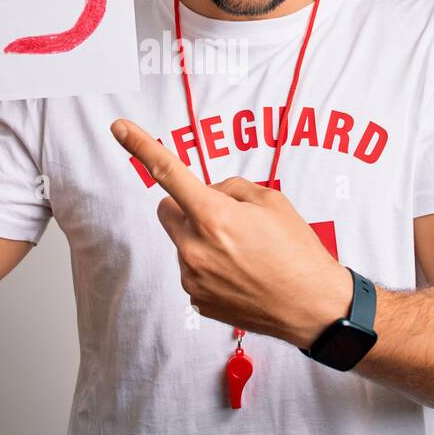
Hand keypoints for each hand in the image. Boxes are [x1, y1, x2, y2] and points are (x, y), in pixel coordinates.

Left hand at [109, 117, 351, 348]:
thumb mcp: (271, 200)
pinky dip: (210, 267)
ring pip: (183, 242)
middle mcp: (194, 248)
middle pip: (168, 210)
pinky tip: (240, 274)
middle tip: (226, 218)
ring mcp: (192, 278)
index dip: (141, 146)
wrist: (314, 306)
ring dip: (202, 240)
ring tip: (244, 253)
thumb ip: (230, 189)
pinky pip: (192, 271)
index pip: (168, 172)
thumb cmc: (297, 250)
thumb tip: (208, 193)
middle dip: (188, 207)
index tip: (119, 127)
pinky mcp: (197, 300)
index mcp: (213, 216)